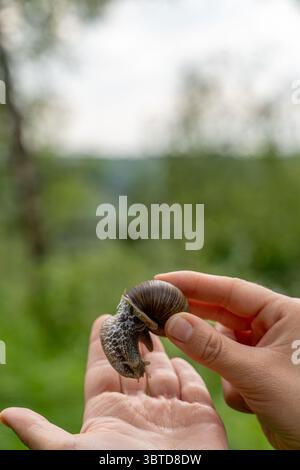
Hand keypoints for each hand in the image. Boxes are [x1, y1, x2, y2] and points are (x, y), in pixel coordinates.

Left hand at [0, 316, 227, 449]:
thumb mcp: (73, 453)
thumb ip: (42, 433)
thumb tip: (5, 414)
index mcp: (109, 414)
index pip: (104, 370)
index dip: (103, 344)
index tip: (103, 319)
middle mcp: (139, 410)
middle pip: (134, 364)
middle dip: (133, 337)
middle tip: (134, 308)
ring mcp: (170, 413)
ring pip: (164, 370)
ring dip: (161, 345)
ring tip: (159, 317)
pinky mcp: (201, 417)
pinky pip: (194, 384)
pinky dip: (189, 364)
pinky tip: (185, 344)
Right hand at [156, 271, 299, 449]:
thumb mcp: (256, 374)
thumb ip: (211, 349)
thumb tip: (172, 322)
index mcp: (284, 313)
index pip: (232, 290)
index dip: (195, 283)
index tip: (163, 280)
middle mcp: (276, 326)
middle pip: (225, 314)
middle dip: (197, 320)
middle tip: (159, 312)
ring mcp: (268, 349)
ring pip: (225, 345)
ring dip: (222, 365)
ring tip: (239, 384)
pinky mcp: (261, 372)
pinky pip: (232, 367)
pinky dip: (234, 384)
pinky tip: (252, 401)